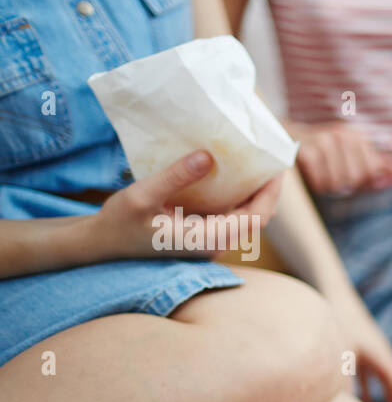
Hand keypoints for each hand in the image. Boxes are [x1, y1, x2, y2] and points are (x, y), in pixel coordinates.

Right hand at [91, 150, 281, 258]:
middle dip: (268, 190)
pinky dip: (237, 195)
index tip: (277, 168)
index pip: (254, 219)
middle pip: (256, 218)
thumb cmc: (118, 223)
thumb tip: (209, 156)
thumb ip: (175, 177)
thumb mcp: (141, 196)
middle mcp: (214, 245)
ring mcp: (210, 242)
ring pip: (245, 217)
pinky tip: (233, 172)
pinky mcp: (202, 235)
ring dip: (254, 192)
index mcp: (205, 240)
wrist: (102, 245)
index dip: (270, 194)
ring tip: (257, 161)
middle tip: (271, 158)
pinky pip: (229, 215)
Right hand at [288, 121, 391, 195]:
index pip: (373, 171)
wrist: (281, 140)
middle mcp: (342, 135)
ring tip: (321, 177)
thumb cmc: (321, 154)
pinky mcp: (306, 150)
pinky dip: (317, 185)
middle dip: (346, 185)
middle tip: (333, 179)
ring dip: (330, 187)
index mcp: (356, 137)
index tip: (351, 179)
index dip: (363, 182)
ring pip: (339, 182)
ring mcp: (323, 141)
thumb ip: (378, 166)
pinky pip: (320, 181)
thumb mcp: (351, 157)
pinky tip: (312, 179)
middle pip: (357, 178)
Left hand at [327, 289, 391, 401]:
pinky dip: (371, 391)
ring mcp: (370, 351)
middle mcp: (380, 355)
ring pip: (386, 382)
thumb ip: (340, 383)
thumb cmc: (337, 321)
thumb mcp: (339, 355)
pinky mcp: (358, 348)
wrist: (331, 291)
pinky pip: (370, 375)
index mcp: (381, 356)